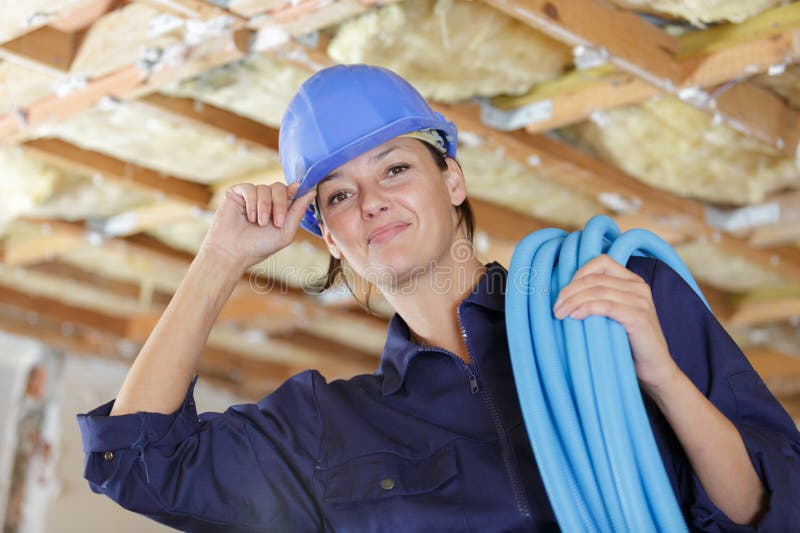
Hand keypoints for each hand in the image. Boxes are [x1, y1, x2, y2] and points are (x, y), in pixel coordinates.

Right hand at [200, 182, 315, 272]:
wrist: (232, 253)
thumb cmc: (258, 247)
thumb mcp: (285, 232)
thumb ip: (298, 212)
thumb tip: (311, 191)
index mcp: (279, 208)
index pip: (291, 192)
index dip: (297, 190)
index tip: (301, 190)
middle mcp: (266, 200)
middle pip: (280, 187)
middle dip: (281, 204)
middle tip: (277, 222)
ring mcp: (251, 196)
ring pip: (265, 188)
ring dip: (264, 207)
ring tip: (258, 223)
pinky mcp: (237, 193)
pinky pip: (250, 188)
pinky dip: (252, 203)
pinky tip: (249, 217)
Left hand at [552, 254, 680, 391]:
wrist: (654, 368)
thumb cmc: (629, 342)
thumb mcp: (614, 314)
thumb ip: (600, 299)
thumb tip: (566, 294)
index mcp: (633, 281)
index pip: (601, 262)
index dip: (578, 274)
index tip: (564, 293)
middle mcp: (639, 287)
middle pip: (595, 278)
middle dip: (569, 291)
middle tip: (556, 307)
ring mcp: (640, 301)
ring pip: (597, 291)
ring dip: (573, 301)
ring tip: (560, 314)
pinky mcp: (638, 317)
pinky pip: (606, 306)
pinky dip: (586, 308)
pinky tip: (574, 317)